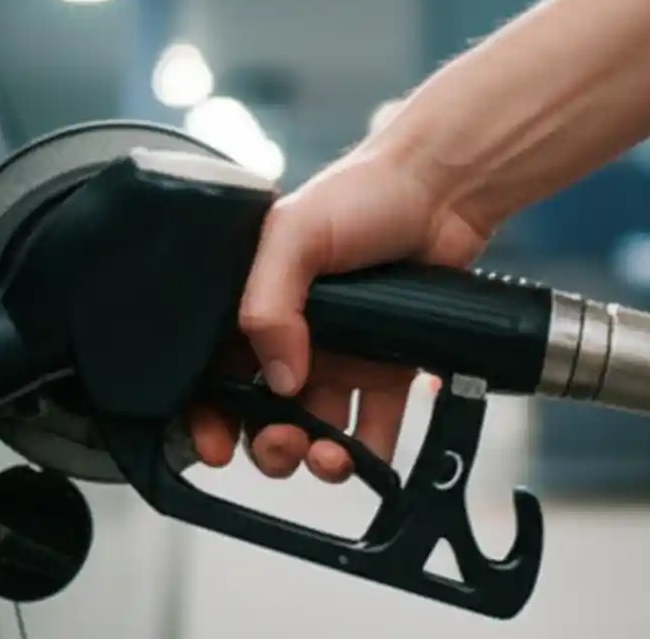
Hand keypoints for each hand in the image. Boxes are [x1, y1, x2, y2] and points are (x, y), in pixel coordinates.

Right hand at [189, 101, 488, 480]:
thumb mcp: (292, 234)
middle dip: (269, 444)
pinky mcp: (389, 366)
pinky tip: (372, 459)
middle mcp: (294, 337)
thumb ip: (268, 302)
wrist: (442, 191)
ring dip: (319, 457)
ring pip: (319, 429)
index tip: (215, 447)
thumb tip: (281, 378)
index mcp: (255, 307)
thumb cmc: (361, 195)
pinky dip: (374, 453)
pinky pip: (378, 425)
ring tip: (332, 456)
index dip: (207, 416)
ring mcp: (342, 356)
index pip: (213, 374)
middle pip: (264, 414)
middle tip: (286, 444)